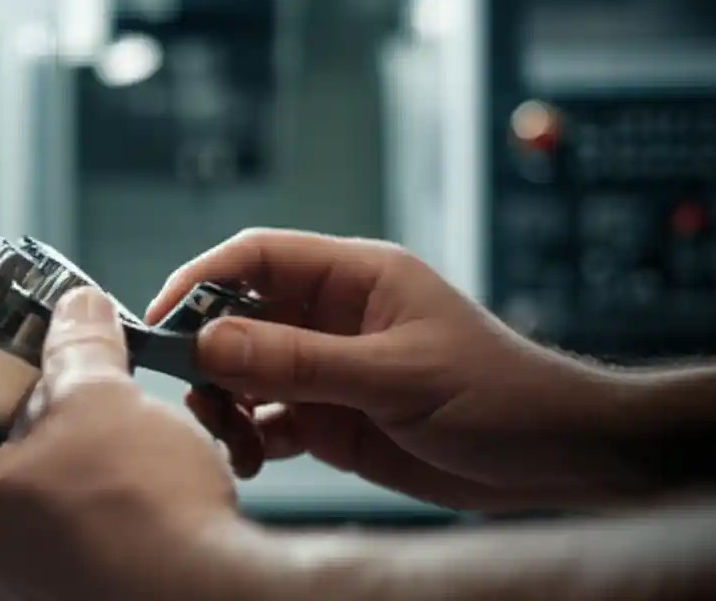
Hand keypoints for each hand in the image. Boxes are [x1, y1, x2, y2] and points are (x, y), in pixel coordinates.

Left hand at [0, 287, 263, 600]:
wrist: (210, 595)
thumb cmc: (144, 520)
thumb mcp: (101, 399)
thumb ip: (78, 345)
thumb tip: (78, 312)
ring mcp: (5, 583)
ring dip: (17, 452)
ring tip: (61, 412)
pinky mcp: (50, 594)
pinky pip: (32, 531)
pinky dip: (51, 493)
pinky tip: (95, 468)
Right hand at [146, 229, 678, 511]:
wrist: (554, 458)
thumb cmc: (499, 393)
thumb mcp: (396, 375)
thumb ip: (299, 360)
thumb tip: (210, 342)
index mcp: (354, 276)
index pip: (257, 257)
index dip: (202, 279)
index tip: (161, 319)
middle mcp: (332, 316)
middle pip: (239, 316)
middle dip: (208, 354)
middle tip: (195, 395)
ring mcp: (328, 368)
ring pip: (244, 372)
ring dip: (225, 404)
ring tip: (234, 440)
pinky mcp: (331, 417)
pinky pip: (266, 419)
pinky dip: (249, 438)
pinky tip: (257, 458)